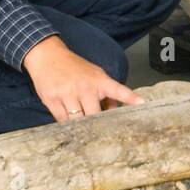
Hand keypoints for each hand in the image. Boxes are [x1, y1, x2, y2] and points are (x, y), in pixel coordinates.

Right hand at [21, 35, 143, 120]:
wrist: (47, 56)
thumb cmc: (74, 68)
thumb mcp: (94, 75)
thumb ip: (107, 93)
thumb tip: (116, 112)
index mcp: (98, 80)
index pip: (118, 90)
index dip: (130, 98)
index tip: (142, 104)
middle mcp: (84, 87)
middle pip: (95, 115)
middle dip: (97, 124)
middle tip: (100, 133)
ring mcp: (67, 94)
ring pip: (78, 121)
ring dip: (81, 127)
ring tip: (83, 130)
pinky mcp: (52, 100)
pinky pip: (62, 121)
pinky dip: (67, 124)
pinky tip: (69, 122)